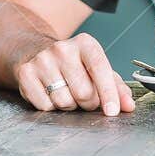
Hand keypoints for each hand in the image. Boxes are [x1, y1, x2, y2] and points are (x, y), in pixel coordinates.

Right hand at [13, 32, 136, 115]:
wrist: (36, 52)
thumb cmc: (73, 65)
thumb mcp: (97, 69)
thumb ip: (116, 87)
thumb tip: (128, 105)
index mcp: (85, 44)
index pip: (100, 69)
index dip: (108, 93)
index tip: (112, 111)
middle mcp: (63, 48)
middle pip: (83, 92)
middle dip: (88, 103)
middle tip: (85, 97)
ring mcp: (42, 60)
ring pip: (64, 102)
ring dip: (69, 105)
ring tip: (66, 92)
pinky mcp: (26, 73)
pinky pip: (45, 106)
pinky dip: (51, 107)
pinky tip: (50, 93)